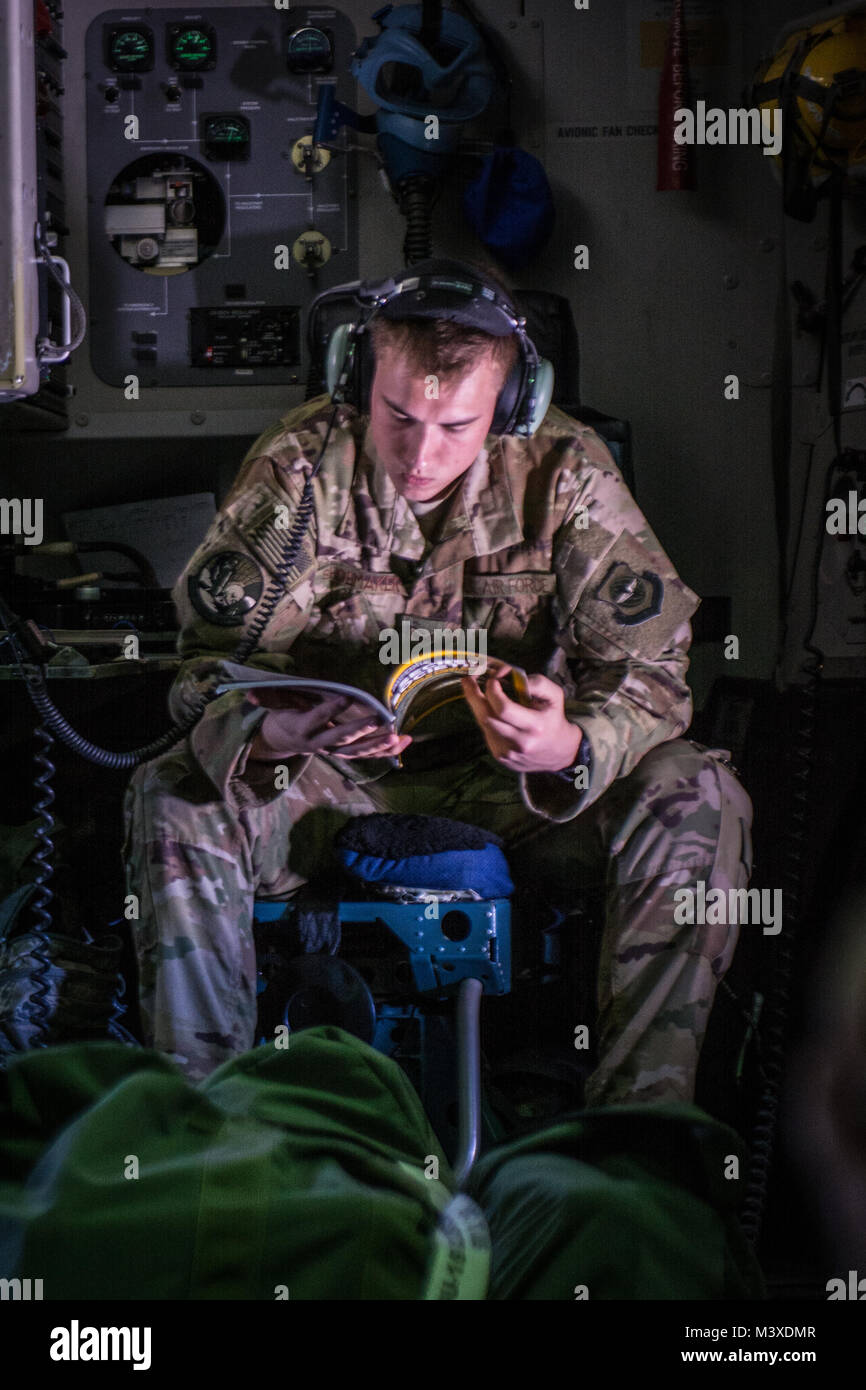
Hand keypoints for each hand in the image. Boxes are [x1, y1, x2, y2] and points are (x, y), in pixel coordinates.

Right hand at [246, 689, 409, 760]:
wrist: (287, 741)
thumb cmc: (286, 715)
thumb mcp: (277, 705)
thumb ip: (269, 697)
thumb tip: (249, 693)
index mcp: (303, 729)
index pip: (317, 719)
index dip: (329, 709)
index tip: (344, 696)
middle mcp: (320, 744)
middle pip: (341, 739)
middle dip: (360, 729)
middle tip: (378, 718)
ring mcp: (336, 752)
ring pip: (359, 752)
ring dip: (380, 745)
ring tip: (398, 736)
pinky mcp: (348, 754)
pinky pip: (370, 755)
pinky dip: (389, 750)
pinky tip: (407, 741)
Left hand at [461, 668, 581, 773]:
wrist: (558, 752)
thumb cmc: (553, 718)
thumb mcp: (555, 696)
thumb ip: (537, 683)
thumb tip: (510, 675)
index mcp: (535, 726)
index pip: (504, 709)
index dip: (493, 691)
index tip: (493, 679)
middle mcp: (519, 742)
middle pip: (486, 717)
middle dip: (473, 695)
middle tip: (468, 679)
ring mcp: (508, 752)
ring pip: (482, 724)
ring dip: (476, 704)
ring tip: (472, 688)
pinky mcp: (500, 756)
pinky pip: (486, 733)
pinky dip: (485, 718)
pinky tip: (489, 709)